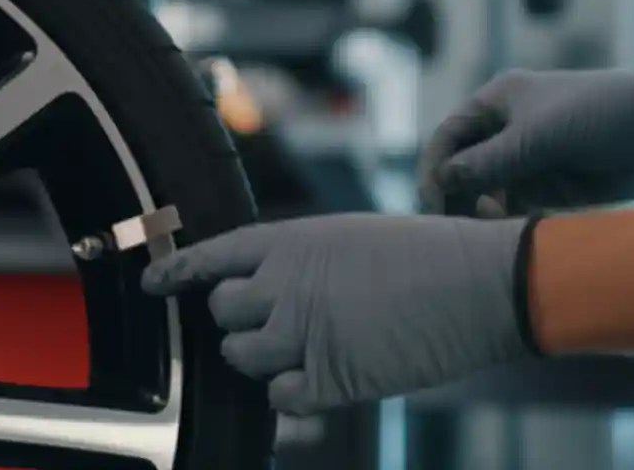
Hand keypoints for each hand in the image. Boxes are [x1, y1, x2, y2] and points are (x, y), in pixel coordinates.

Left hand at [142, 214, 533, 414]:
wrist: (480, 284)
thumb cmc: (428, 255)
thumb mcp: (352, 237)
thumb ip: (303, 260)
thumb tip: (275, 288)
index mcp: (291, 241)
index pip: (213, 256)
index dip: (176, 270)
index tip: (152, 282)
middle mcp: (285, 285)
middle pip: (220, 311)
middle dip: (237, 318)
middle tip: (273, 320)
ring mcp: (304, 333)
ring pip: (239, 354)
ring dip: (258, 355)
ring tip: (300, 346)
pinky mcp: (331, 379)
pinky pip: (279, 395)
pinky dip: (290, 391)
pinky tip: (319, 376)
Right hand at [418, 49, 633, 215]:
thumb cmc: (603, 114)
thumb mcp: (539, 136)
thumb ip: (488, 161)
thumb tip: (441, 180)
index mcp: (498, 103)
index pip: (448, 138)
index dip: (435, 168)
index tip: (434, 201)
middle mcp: (508, 131)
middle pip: (463, 169)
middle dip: (455, 196)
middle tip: (453, 228)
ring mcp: (530, 160)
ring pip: (487, 193)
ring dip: (482, 212)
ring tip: (492, 226)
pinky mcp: (553, 188)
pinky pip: (516, 209)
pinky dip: (508, 222)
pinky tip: (513, 229)